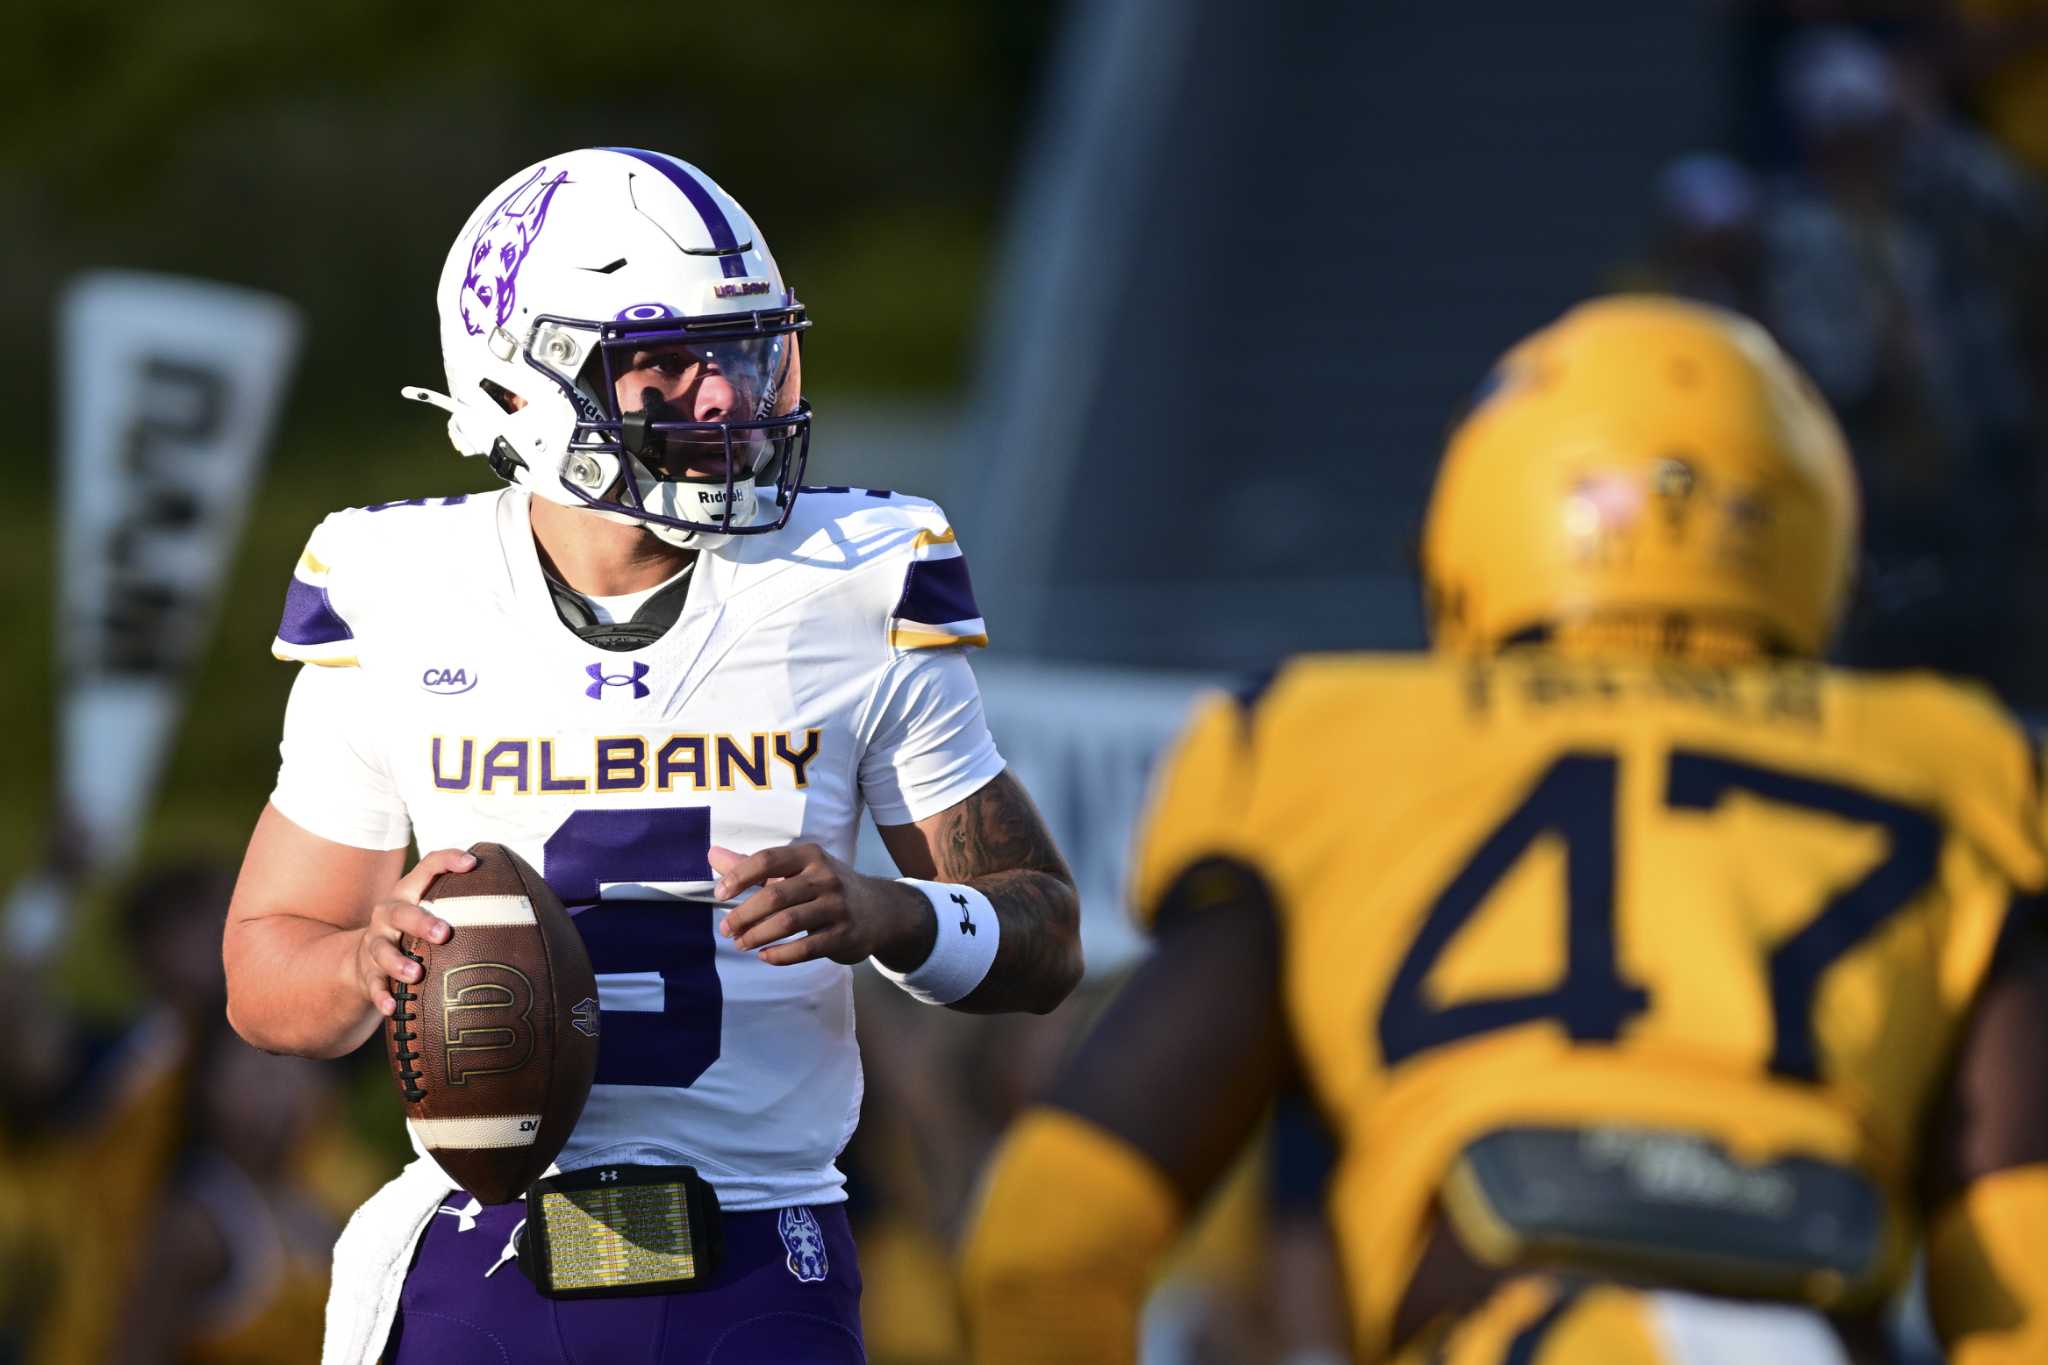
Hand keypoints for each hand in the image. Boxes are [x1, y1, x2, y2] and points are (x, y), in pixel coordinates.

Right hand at [351, 848, 471, 1016]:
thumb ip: (465, 903)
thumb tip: (530, 903)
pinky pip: (373, 985)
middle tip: (444, 933)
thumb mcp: (431, 908)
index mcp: (409, 893)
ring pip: (382, 950)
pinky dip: (382, 996)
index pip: (427, 867)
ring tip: (416, 975)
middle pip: (401, 912)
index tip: (472, 864)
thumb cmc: (413, 929)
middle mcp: (389, 914)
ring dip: (398, 962)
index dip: (448, 861)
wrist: (363, 956)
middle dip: (421, 922)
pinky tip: (391, 1008)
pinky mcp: (367, 972)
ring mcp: (376, 943)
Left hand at [711, 842, 934, 968]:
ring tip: (741, 944)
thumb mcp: (796, 871)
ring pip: (788, 923)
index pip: (768, 860)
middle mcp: (825, 877)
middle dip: (744, 915)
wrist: (881, 911)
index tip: (720, 895)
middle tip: (726, 930)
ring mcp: (837, 906)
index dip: (740, 876)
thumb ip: (754, 867)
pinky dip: (781, 955)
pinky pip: (806, 948)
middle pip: (775, 896)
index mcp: (809, 856)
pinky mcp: (844, 935)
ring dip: (758, 936)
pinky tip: (765, 957)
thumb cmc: (827, 888)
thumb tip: (711, 854)